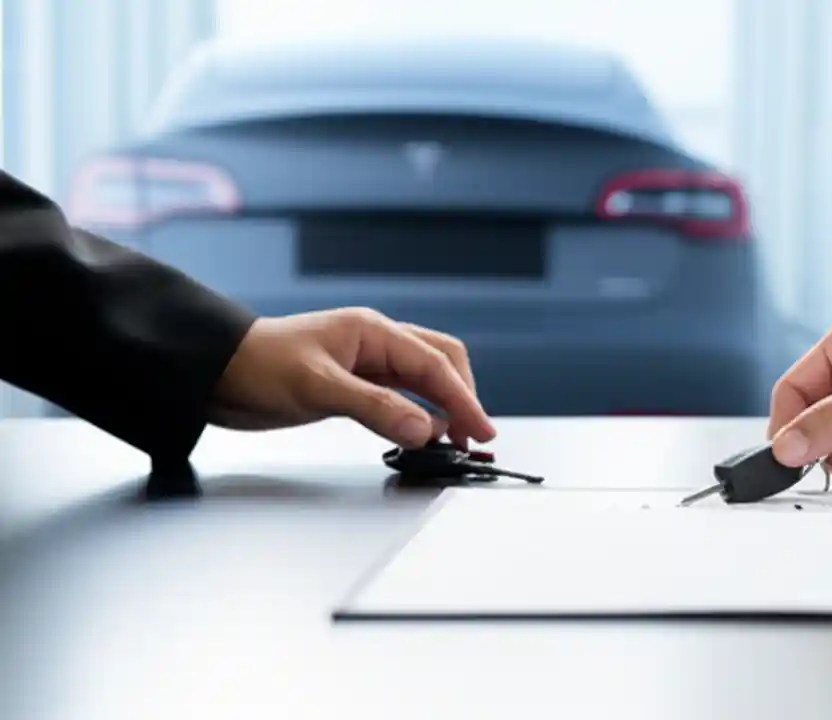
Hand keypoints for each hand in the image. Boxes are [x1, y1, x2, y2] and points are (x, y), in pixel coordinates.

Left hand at [210, 307, 495, 447]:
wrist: (211, 372)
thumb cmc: (256, 366)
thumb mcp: (317, 387)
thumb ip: (374, 407)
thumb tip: (424, 428)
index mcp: (373, 331)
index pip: (434, 365)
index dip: (463, 399)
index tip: (481, 429)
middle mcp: (375, 342)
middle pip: (440, 362)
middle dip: (462, 397)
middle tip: (474, 435)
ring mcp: (364, 363)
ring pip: (422, 379)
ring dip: (443, 406)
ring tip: (454, 439)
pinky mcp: (352, 385)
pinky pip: (400, 395)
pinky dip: (418, 413)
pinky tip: (419, 432)